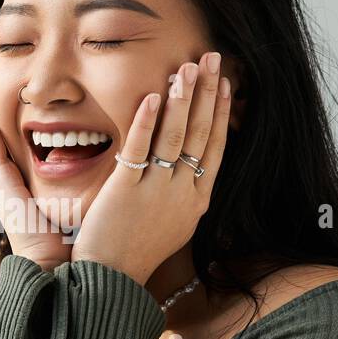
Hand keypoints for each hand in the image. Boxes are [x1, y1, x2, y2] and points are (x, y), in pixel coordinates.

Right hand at [0, 66, 71, 270]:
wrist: (57, 270)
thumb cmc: (75, 245)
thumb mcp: (79, 204)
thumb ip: (86, 183)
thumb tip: (113, 164)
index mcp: (23, 187)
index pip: (14, 145)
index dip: (10, 118)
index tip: (12, 93)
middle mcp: (7, 184)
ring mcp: (1, 184)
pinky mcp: (1, 186)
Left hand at [69, 52, 230, 285]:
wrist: (110, 280)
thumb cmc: (137, 252)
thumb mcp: (175, 224)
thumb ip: (182, 192)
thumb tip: (190, 164)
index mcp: (197, 201)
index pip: (216, 147)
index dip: (221, 112)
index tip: (226, 84)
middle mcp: (183, 194)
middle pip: (201, 134)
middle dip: (208, 92)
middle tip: (213, 58)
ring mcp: (156, 191)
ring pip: (176, 137)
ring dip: (184, 98)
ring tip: (187, 67)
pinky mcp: (125, 190)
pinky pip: (140, 148)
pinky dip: (148, 120)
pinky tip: (155, 95)